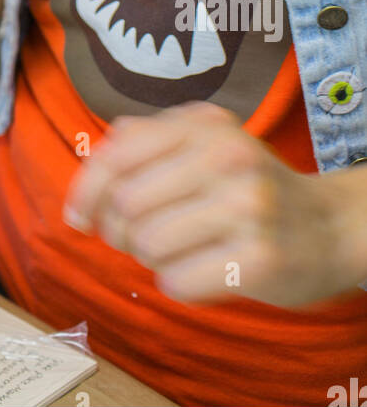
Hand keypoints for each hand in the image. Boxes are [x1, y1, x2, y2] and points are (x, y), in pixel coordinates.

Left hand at [63, 102, 356, 306]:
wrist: (328, 227)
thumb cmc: (248, 187)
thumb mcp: (204, 142)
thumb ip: (144, 142)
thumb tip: (88, 175)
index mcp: (204, 124)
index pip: (116, 154)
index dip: (85, 191)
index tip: (79, 218)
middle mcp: (226, 156)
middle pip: (125, 204)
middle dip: (121, 231)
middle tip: (144, 238)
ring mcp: (247, 206)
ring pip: (146, 244)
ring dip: (152, 258)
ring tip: (182, 250)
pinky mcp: (260, 259)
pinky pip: (176, 281)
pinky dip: (179, 283)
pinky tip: (205, 270)